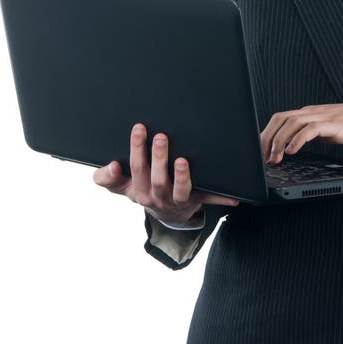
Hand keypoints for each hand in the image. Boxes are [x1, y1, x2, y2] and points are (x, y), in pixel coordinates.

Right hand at [93, 124, 239, 224]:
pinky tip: (235, 195)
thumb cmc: (142, 189)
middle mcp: (157, 196)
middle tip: (162, 136)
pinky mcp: (197, 201)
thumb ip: (107, 178)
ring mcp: (178, 200)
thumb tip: (110, 167)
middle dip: (158, 157)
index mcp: (138, 189)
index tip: (139, 129)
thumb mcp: (121, 187)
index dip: (136, 151)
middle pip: (157, 178)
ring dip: (182, 176)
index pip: (135, 168)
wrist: (164, 214)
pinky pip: (211, 199)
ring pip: (180, 191)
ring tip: (183, 161)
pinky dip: (222, 197)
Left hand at [260, 96, 342, 163]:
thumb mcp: (329, 128)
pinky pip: (310, 129)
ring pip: (291, 122)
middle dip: (267, 138)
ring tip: (274, 158)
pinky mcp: (334, 124)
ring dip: (278, 141)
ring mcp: (323, 116)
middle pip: (280, 118)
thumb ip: (313, 133)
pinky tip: (292, 151)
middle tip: (261, 157)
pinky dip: (297, 140)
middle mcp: (313, 112)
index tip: (259, 151)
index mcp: (310, 113)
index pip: (280, 118)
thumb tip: (296, 145)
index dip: (266, 133)